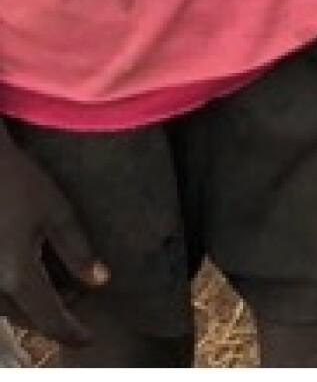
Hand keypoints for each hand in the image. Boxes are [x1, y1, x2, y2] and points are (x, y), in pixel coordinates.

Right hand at [0, 133, 105, 345]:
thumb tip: (100, 281)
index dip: (72, 334)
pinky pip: (0, 297)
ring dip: (33, 309)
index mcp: (18, 276)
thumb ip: (77, 250)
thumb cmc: (18, 183)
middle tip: (79, 302)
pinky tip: (31, 276)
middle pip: (27, 320)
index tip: (91, 338)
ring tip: (60, 289)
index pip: (50, 320)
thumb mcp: (55, 211)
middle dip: (54, 318)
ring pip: (9, 311)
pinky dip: (16, 296)